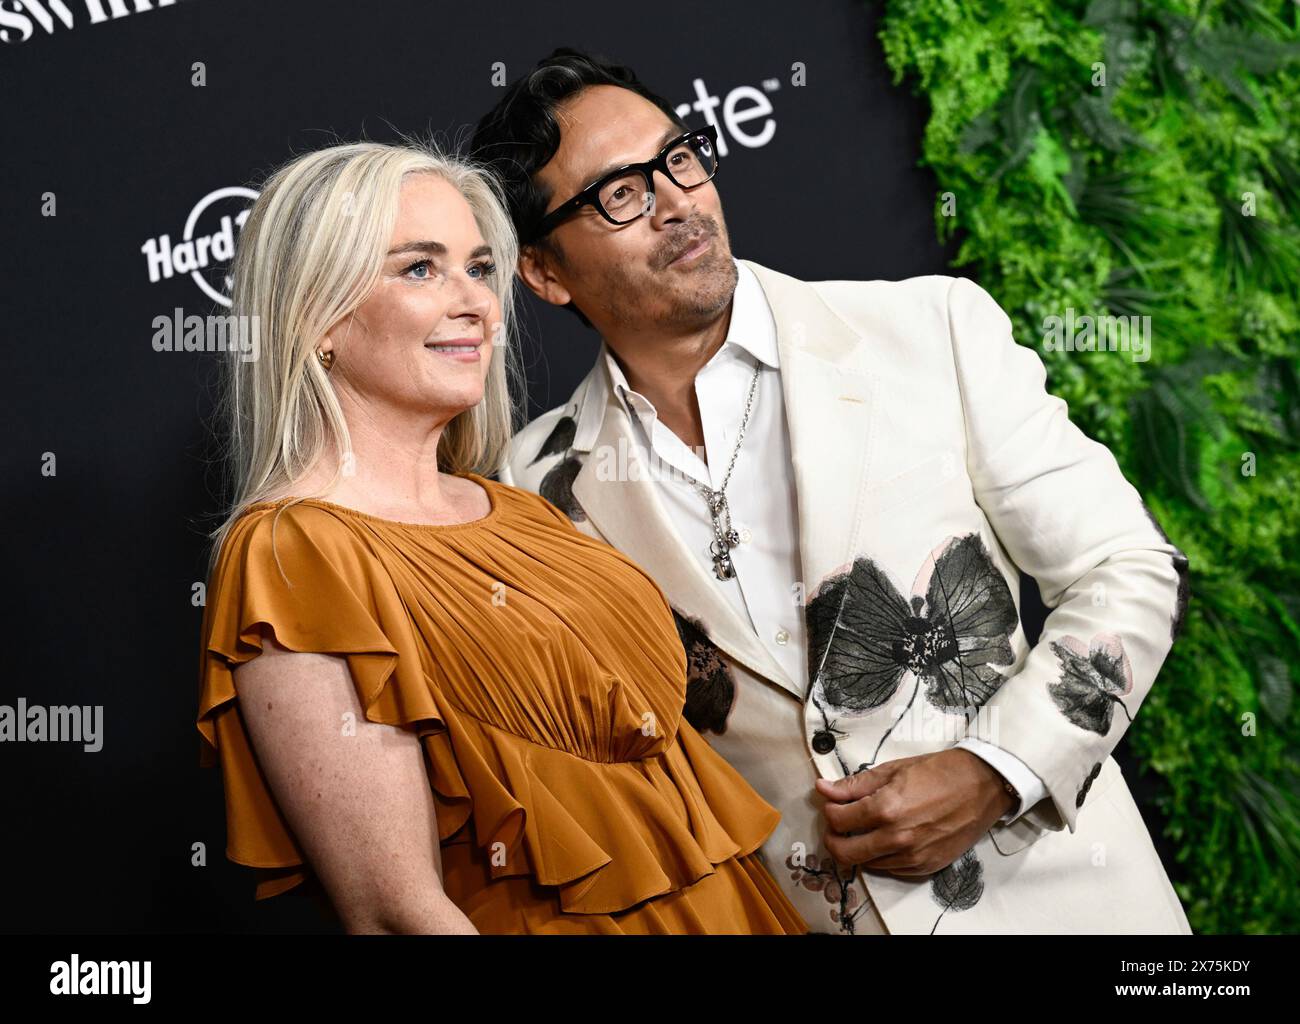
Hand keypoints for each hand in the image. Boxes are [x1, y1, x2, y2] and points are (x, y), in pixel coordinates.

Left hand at [814, 748, 1015, 877]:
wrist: (982, 786)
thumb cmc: (938, 772)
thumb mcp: (892, 770)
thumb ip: (854, 785)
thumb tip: (823, 788)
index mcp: (885, 809)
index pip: (837, 821)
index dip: (829, 811)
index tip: (833, 804)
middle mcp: (896, 838)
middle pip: (844, 853)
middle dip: (833, 838)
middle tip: (838, 825)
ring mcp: (912, 857)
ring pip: (866, 863)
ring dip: (858, 848)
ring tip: (864, 829)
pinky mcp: (926, 867)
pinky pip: (890, 869)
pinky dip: (881, 856)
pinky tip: (887, 838)